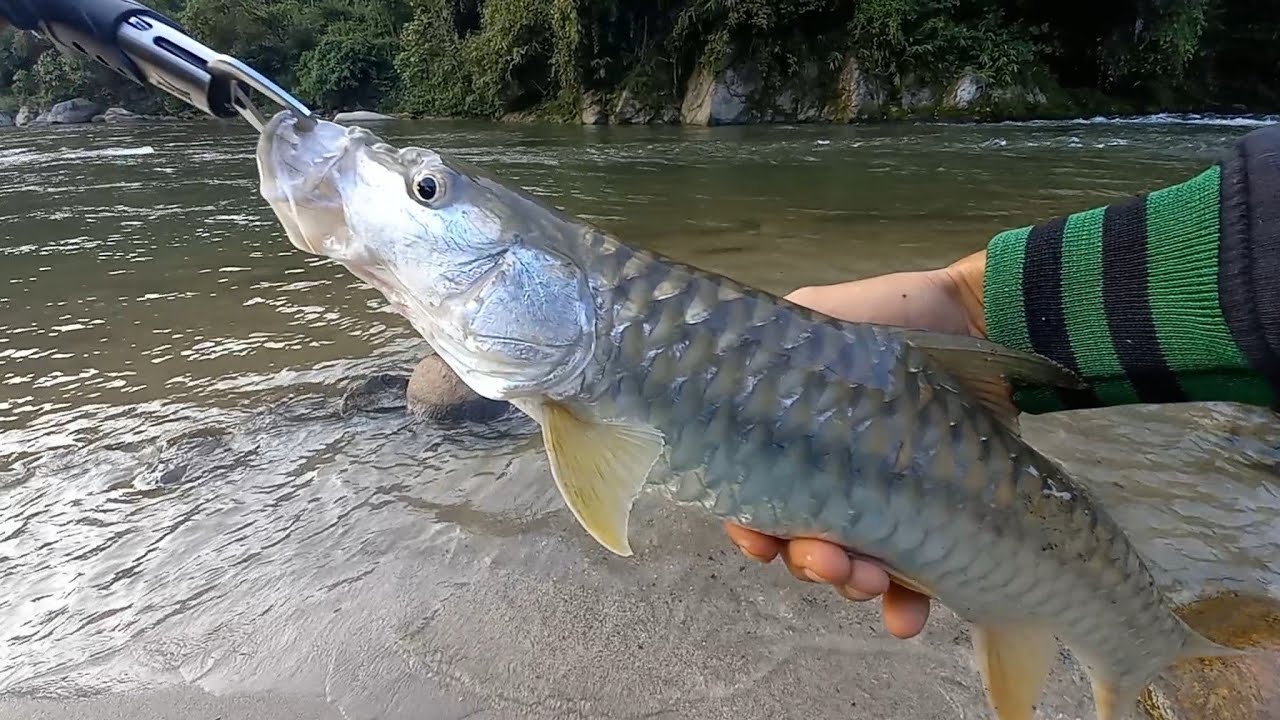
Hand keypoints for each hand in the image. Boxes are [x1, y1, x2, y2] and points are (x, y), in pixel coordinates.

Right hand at [726, 249, 993, 638]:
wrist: (982, 318)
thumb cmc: (896, 316)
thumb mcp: (821, 321)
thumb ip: (773, 351)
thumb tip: (723, 375)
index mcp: (798, 442)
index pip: (759, 500)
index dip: (752, 529)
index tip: (760, 541)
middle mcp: (835, 480)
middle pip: (802, 542)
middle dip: (807, 562)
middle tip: (826, 559)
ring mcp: (885, 504)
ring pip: (852, 568)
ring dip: (850, 584)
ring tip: (869, 580)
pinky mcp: (936, 520)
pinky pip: (915, 579)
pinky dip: (903, 605)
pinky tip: (905, 617)